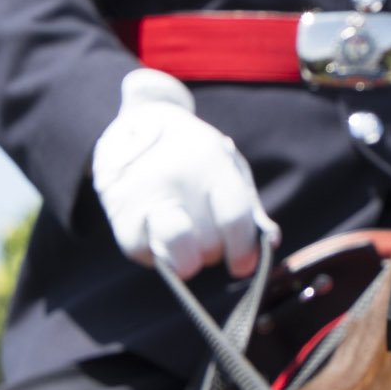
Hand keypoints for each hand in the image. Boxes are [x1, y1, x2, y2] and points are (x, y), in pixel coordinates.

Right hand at [92, 67, 273, 280]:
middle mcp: (176, 178)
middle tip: (206, 235)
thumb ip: (249, 206)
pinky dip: (158, 255)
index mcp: (210, 162)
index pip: (233, 219)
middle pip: (208, 245)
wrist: (139, 124)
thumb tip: (269, 242)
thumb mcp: (227, 165)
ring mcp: (144, 196)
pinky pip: (147, 255)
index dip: (242, 250)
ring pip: (177, 256)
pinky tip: (161, 237)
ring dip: (188, 262)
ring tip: (187, 251)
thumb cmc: (195, 154)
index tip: (241, 265)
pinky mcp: (121, 215)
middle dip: (213, 251)